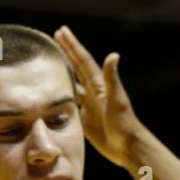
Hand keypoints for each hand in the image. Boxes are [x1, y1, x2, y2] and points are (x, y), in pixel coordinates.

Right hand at [54, 25, 139, 167]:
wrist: (127, 147)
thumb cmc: (124, 124)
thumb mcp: (117, 99)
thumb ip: (112, 78)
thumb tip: (114, 54)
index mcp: (98, 85)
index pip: (83, 61)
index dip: (72, 46)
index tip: (62, 31)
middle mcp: (92, 93)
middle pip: (77, 68)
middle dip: (67, 52)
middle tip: (56, 35)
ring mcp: (88, 106)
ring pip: (72, 84)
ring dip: (63, 72)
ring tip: (53, 60)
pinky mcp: (84, 121)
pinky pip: (69, 105)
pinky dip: (62, 97)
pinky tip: (54, 93)